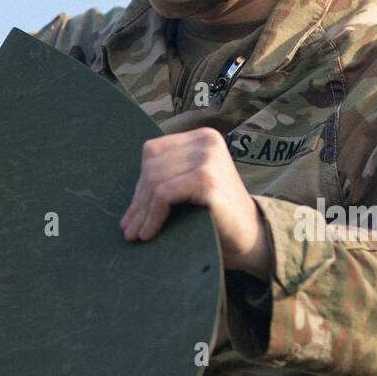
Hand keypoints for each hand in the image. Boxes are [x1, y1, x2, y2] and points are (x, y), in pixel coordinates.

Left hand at [119, 127, 271, 280]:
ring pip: (155, 181)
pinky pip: (165, 194)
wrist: (251, 238)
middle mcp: (207, 141)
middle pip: (152, 167)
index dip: (140, 183)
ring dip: (142, 212)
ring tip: (137, 235)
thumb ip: (167, 177)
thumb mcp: (190, 185)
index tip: (133, 212)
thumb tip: (126, 202)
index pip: (153, 152)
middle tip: (129, 228)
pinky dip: (153, 215)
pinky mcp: (208, 181)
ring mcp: (209, 159)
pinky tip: (150, 233)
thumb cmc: (216, 214)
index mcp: (201, 137)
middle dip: (138, 201)